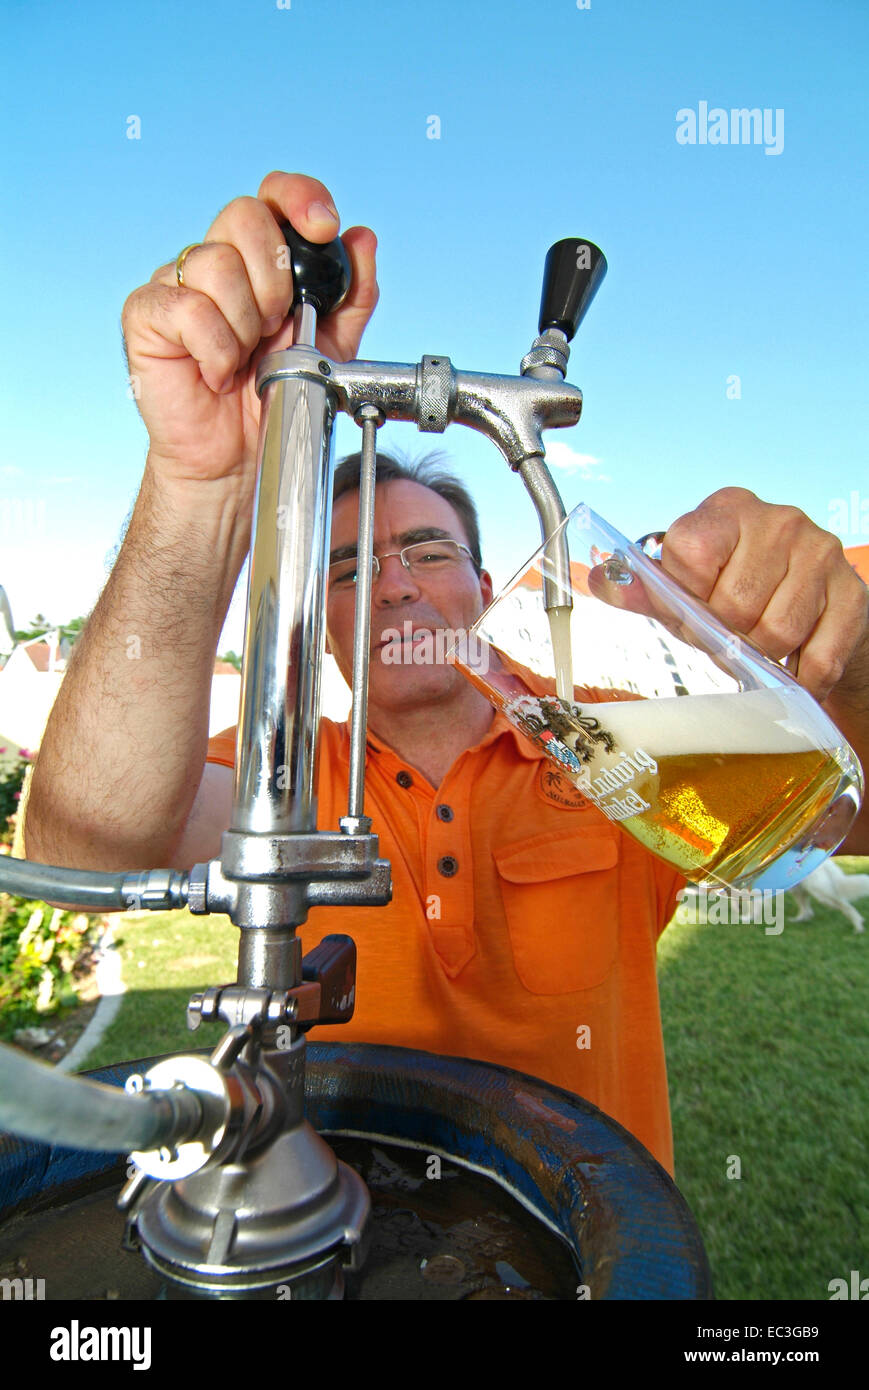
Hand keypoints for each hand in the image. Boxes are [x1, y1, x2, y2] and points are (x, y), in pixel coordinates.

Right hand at [121, 171, 378, 496]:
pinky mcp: (146, 313)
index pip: (273, 196)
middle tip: (275, 327)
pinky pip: (187, 308)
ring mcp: (176, 283)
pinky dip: (214, 348)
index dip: (298, 197)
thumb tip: (363, 239)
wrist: (238, 459)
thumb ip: (352, 296)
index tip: (324, 226)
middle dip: (275, 279)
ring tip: (244, 359)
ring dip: (244, 323)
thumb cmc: (276, 398)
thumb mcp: (332, 347)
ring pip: (216, 263)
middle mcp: (216, 260)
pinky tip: (217, 373)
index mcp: (259, 259)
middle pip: (244, 216)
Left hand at [660, 487, 868, 702]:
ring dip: (761, 656)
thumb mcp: (685, 589)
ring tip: (758, 647)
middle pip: (733, 604)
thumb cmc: (736, 593)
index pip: (689, 553)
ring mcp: (820, 552)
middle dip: (723, 635)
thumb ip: (643, 590)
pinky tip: (791, 669)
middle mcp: (778, 520)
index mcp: (727, 510)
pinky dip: (800, 679)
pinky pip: (819, 658)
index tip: (694, 607)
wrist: (813, 604)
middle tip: (728, 637)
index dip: (685, 596)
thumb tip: (600, 581)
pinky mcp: (853, 592)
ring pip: (776, 633)